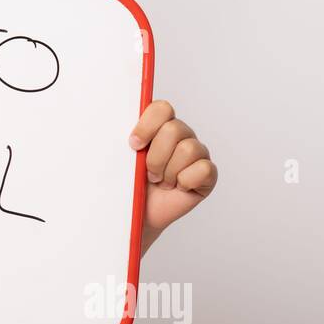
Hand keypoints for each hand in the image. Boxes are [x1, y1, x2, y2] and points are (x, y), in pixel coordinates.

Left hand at [128, 99, 217, 254]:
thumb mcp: (120, 160)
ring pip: (188, 149)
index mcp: (158, 125)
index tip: (134, 145)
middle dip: (155, 157)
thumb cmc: (129, 185)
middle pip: (174, 129)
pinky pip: (203, 169)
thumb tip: (116, 125)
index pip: (161, 108)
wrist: (138, 214)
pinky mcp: (207, 173)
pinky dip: (185, 181)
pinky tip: (178, 187)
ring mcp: (196, 153)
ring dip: (168, 172)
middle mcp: (180, 135)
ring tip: (161, 181)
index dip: (147, 126)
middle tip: (148, 173)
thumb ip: (122, 141)